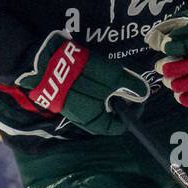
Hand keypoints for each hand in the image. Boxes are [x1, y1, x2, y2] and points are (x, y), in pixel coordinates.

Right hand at [16, 31, 148, 135]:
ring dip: (107, 88)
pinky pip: (86, 94)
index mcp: (95, 122)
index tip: (137, 92)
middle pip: (110, 112)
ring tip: (107, 72)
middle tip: (122, 78)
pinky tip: (92, 71)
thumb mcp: (111, 78)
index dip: (133, 109)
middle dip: (120, 96)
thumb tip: (144, 93)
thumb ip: (130, 86)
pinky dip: (94, 84)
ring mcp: (73, 108)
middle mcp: (84, 120)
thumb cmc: (80, 75)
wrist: (42, 62)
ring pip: (98, 102)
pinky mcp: (65, 95)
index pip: (121, 125)